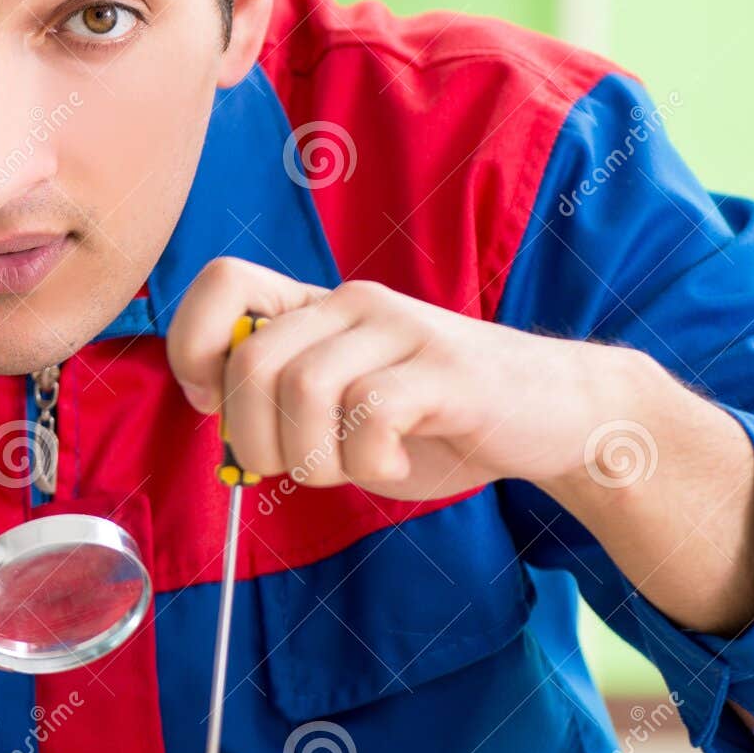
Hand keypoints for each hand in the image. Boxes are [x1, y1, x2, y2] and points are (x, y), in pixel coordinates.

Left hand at [166, 257, 641, 502]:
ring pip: (304, 387)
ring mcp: (401, 330)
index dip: (195, 349)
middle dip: (253, 438)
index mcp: (319, 309)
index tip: (217, 407)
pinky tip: (394, 465)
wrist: (558, 417)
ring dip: (313, 458)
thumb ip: (284, 409)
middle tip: (293, 468)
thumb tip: (223, 429)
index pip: (222, 282)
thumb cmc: (438, 423)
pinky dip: (369, 462)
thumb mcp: (346, 412)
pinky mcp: (446, 369)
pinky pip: (371, 413)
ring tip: (351, 469)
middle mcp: (353, 303)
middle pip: (251, 358)